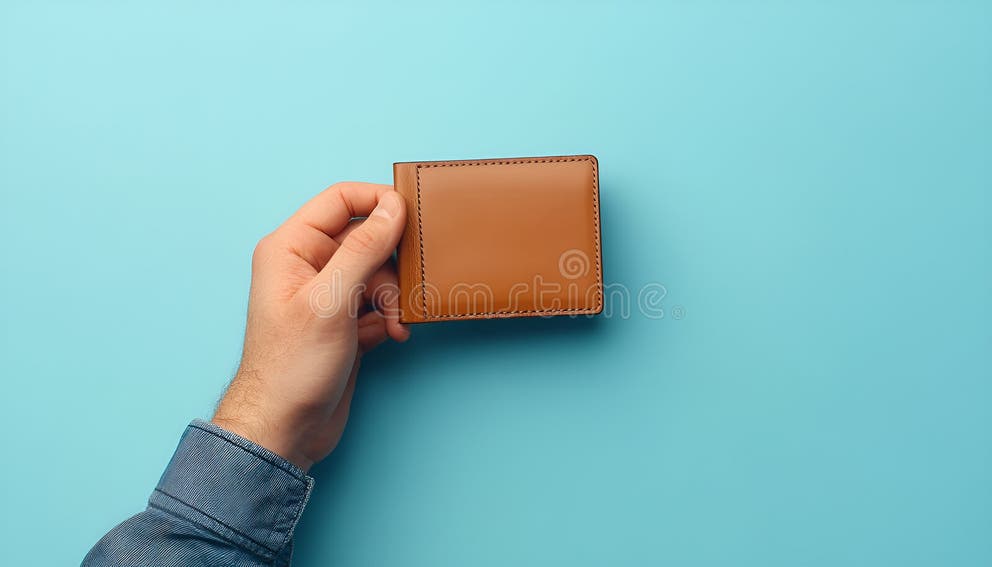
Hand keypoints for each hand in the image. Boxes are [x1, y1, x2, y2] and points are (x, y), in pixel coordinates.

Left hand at [212, 182, 409, 471]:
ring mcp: (327, 296)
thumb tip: (392, 208)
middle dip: (391, 264)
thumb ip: (363, 249)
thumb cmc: (291, 367)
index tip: (411, 216)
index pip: (340, 200)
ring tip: (395, 322)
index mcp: (291, 248)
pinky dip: (390, 318)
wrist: (283, 429)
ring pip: (377, 274)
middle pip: (366, 239)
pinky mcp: (343, 323)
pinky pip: (378, 304)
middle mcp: (308, 266)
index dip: (378, 201)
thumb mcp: (330, 301)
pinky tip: (393, 335)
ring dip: (393, 297)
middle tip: (404, 285)